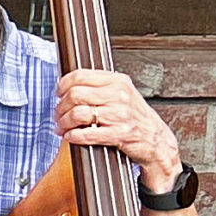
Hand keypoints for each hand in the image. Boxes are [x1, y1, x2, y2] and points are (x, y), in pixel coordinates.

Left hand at [56, 69, 181, 191]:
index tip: (58, 93)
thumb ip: (100, 86)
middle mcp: (119, 95)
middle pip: (75, 95)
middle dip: (60, 107)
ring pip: (78, 114)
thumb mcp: (122, 93)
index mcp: (118, 81)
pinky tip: (71, 136)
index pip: (80, 75)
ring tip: (62, 128)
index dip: (63, 85)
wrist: (157, 140)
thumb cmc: (135, 117)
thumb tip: (69, 85)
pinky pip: (87, 133)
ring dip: (63, 123)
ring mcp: (120, 115)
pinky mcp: (120, 134)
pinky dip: (73, 136)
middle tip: (58, 115)